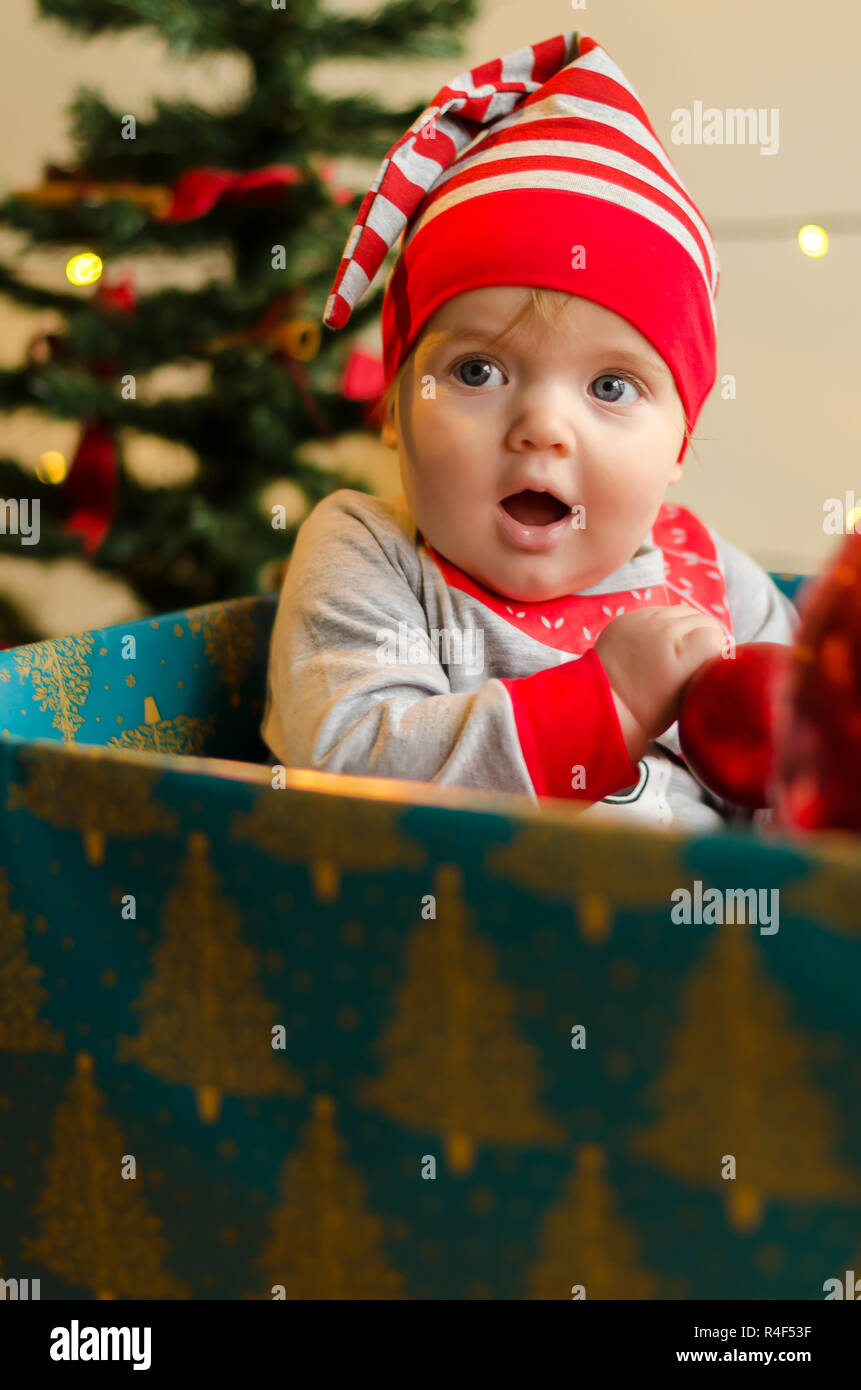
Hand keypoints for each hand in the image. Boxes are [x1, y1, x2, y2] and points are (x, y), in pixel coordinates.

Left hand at [595, 605, 725, 761]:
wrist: (608, 707)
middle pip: (700, 618)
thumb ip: (706, 665)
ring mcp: (643, 621)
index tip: (710, 661)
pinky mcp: (626, 619)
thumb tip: (719, 648)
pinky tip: (655, 644)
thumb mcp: (690, 693)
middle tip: (695, 655)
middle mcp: (665, 629)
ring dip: (682, 626)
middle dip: (702, 634)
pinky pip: (654, 613)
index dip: (717, 648)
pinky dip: (660, 625)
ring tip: (676, 648)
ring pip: (678, 612)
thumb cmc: (653, 710)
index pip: (716, 633)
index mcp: (685, 651)